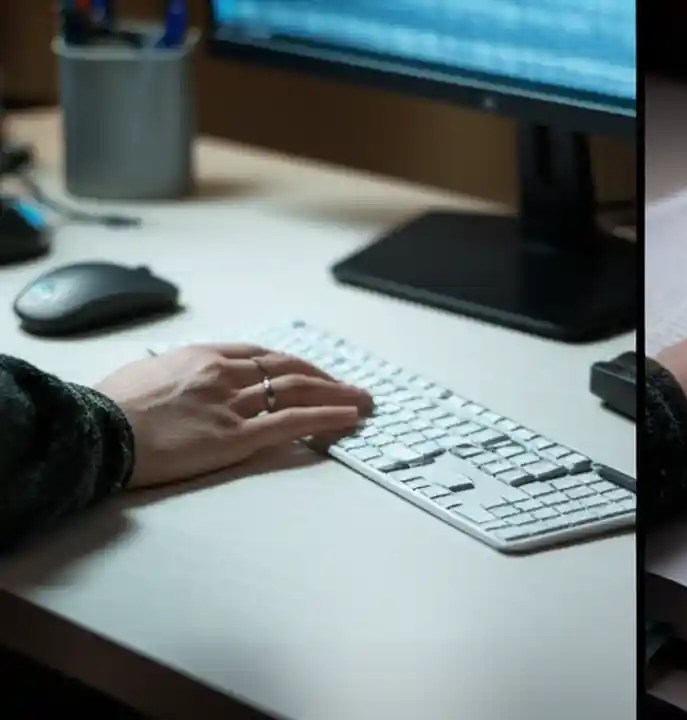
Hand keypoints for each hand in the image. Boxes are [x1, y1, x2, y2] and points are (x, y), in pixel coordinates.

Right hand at [96, 344, 372, 488]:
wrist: (93, 431)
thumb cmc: (106, 410)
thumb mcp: (141, 378)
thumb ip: (170, 378)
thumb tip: (173, 385)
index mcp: (200, 357)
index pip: (261, 356)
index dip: (293, 364)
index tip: (313, 372)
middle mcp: (222, 374)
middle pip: (288, 369)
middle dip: (326, 377)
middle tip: (352, 387)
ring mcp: (231, 404)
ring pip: (297, 391)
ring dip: (337, 394)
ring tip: (363, 402)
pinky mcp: (235, 437)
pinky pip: (291, 423)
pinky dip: (326, 418)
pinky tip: (349, 418)